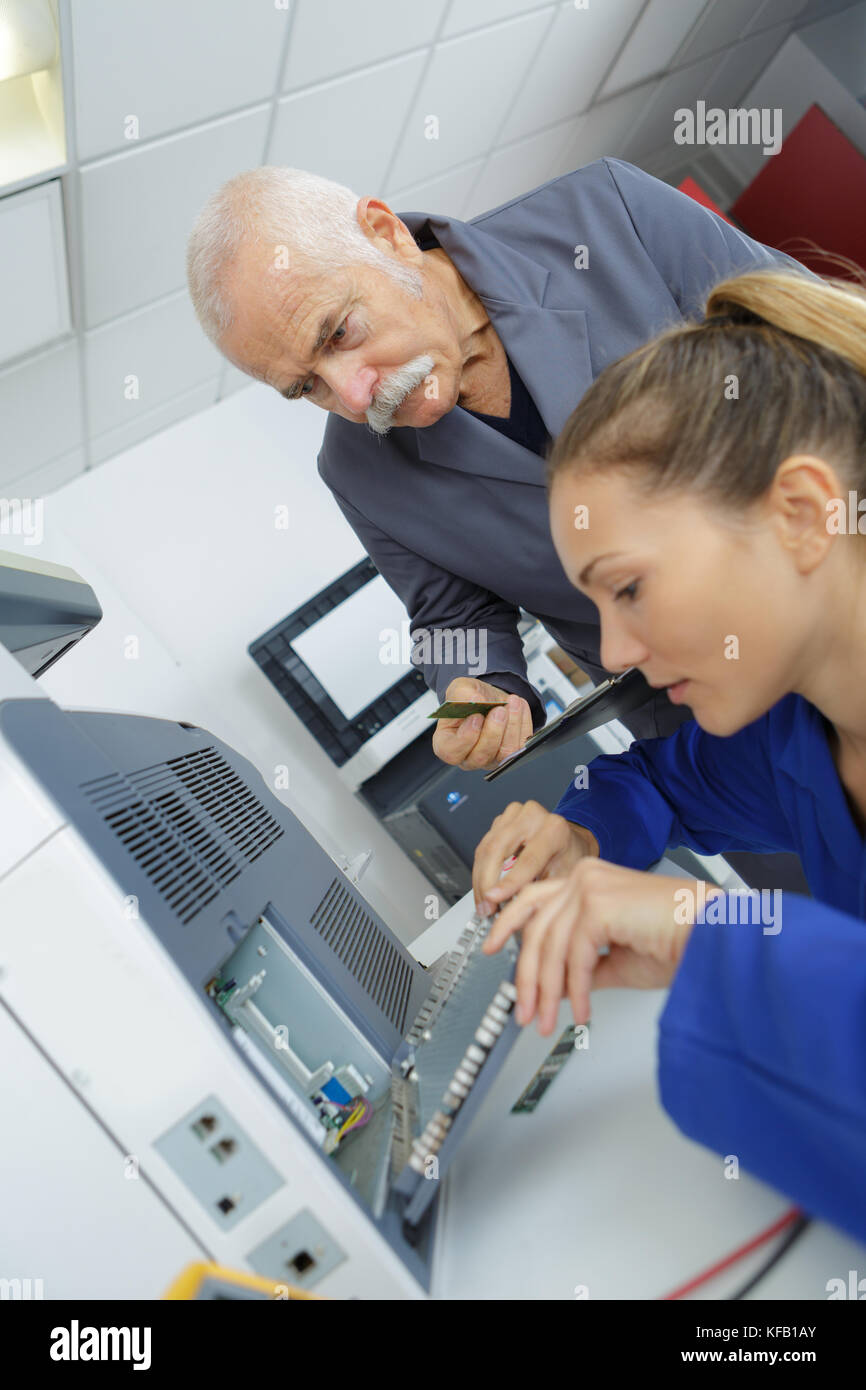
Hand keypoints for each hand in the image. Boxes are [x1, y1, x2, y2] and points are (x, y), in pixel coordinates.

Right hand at [432, 677, 532, 770]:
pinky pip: (521, 746)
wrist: (489, 699)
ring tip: (512, 703)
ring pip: (504, 753)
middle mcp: (469, 757)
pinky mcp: (511, 755)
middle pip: (481, 756)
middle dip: (493, 732)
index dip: (465, 737)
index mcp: (448, 744)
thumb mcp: (460, 689)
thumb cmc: (470, 699)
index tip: (476, 717)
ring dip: (511, 726)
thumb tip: (475, 700)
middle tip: (499, 710)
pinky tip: (518, 707)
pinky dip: (522, 724)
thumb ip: (462, 694)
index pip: (452, 752)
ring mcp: (491, 759)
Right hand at [472, 800, 598, 915]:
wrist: (567, 842)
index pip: (527, 859)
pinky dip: (479, 871)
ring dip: (480, 880)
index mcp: (554, 829)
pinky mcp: (501, 820)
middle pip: (498, 849)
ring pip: (485, 848)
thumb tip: (517, 913)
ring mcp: (514, 815)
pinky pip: (482, 847)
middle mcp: (533, 815)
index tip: (494, 900)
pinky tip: (483, 889)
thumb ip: (542, 893)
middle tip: (486, 908)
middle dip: (487, 883)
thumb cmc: (567, 860)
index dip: (509, 883)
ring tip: (483, 904)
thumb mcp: (563, 879)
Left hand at [481, 858, 722, 1034]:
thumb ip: (582, 967)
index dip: (508, 924)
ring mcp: (590, 886)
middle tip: (523, 1010)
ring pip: (550, 946)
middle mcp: (585, 877)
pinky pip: (573, 955)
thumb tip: (555, 987)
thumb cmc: (679, 942)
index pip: (533, 898)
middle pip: (536, 928)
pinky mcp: (599, 904)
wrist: (713, 937)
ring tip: (547, 1021)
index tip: (490, 947)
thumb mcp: (617, 960)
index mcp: (588, 880)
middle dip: (526, 976)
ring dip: (548, 991)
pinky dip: (575, 989)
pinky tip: (583, 1010)